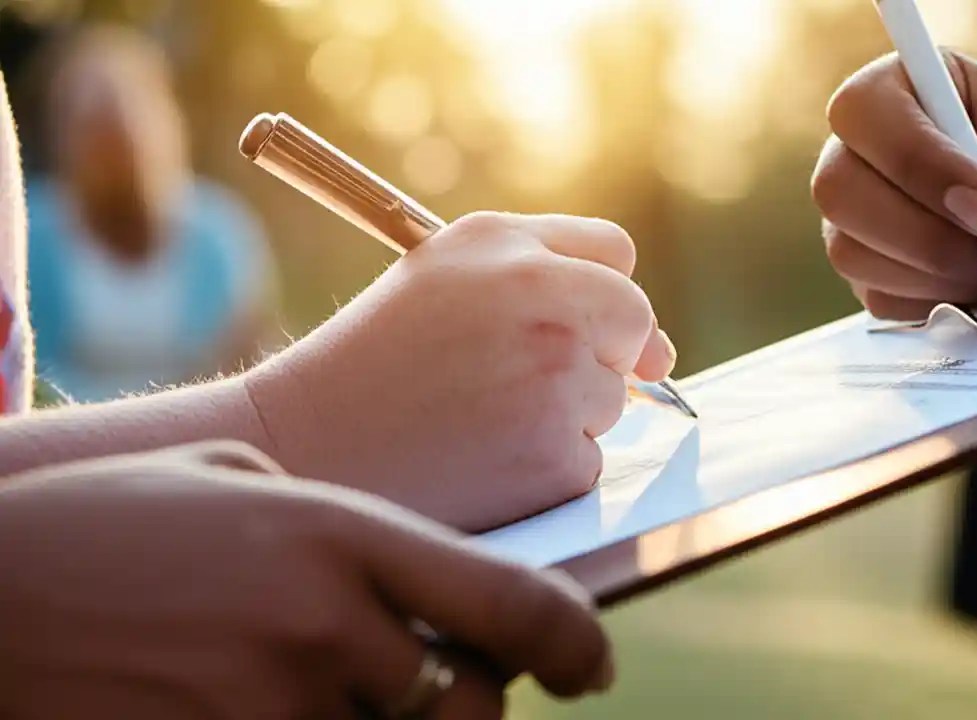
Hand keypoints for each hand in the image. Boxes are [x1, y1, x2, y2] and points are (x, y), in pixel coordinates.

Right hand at [0, 442, 611, 718]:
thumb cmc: (108, 526)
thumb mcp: (237, 489)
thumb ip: (347, 537)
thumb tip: (427, 593)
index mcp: (337, 536)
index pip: (509, 602)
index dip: (574, 642)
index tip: (591, 665)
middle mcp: (320, 628)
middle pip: (469, 705)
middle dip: (470, 701)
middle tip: (437, 677)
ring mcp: (267, 710)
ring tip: (339, 688)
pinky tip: (280, 709)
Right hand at [243, 213, 676, 530]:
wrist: (305, 448)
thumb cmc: (372, 363)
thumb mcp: (441, 277)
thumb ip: (550, 278)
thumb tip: (661, 356)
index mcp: (507, 242)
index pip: (616, 258)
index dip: (601, 298)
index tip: (581, 328)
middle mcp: (542, 297)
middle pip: (633, 326)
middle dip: (601, 356)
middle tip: (524, 385)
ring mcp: (557, 378)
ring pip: (612, 401)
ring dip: (566, 417)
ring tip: (477, 423)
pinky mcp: (558, 455)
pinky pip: (589, 461)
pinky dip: (547, 472)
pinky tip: (482, 465)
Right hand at [812, 51, 976, 318]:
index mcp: (918, 87)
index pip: (866, 108)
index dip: (915, 161)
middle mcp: (873, 149)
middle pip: (837, 187)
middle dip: (923, 234)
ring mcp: (865, 214)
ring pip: (849, 249)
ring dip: (936, 274)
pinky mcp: (874, 272)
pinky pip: (877, 298)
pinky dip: (936, 304)